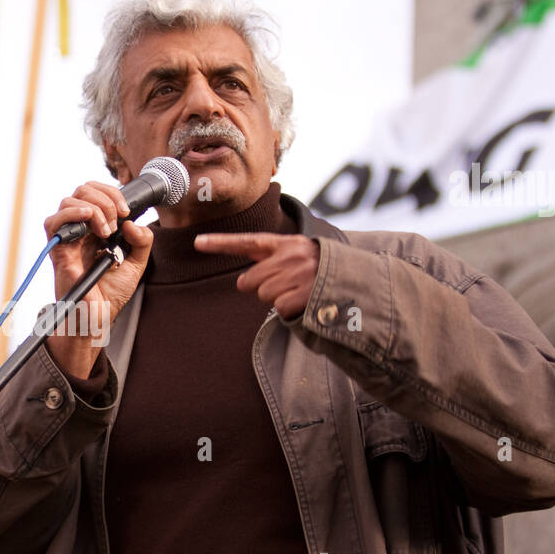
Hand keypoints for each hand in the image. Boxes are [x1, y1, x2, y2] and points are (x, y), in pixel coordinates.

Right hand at [41, 182, 153, 377]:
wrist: (98, 317)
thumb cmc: (111, 294)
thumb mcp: (137, 264)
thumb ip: (142, 241)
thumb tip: (132, 223)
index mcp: (96, 228)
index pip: (97, 194)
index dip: (113, 194)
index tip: (127, 212)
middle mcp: (80, 230)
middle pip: (83, 190)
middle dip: (105, 198)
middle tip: (118, 220)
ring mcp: (68, 239)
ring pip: (69, 201)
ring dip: (93, 207)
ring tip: (105, 230)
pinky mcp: (58, 250)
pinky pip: (53, 222)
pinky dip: (71, 214)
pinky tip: (87, 220)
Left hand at [193, 232, 320, 319]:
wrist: (357, 283)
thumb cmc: (321, 272)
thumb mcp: (299, 256)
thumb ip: (272, 261)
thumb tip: (243, 282)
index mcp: (287, 244)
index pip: (248, 242)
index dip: (220, 243)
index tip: (197, 242)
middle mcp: (291, 255)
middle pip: (251, 280)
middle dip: (262, 288)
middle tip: (286, 286)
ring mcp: (298, 274)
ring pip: (263, 295)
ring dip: (278, 300)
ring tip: (300, 292)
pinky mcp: (304, 293)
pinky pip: (278, 308)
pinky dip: (289, 311)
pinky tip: (304, 302)